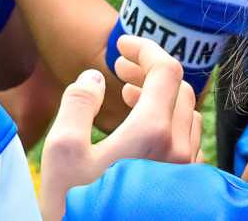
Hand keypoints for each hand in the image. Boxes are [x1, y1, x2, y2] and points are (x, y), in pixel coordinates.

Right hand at [39, 37, 201, 220]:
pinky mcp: (185, 190)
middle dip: (150, 71)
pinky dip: (168, 123)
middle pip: (180, 89)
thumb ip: (78, 104)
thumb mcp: (61, 153)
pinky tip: (143, 132)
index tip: (121, 44)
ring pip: (187, 116)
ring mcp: (186, 172)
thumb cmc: (72, 210)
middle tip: (119, 68)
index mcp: (154, 132)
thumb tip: (96, 78)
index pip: (167, 69)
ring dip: (161, 97)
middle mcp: (180, 149)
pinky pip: (187, 143)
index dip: (146, 48)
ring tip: (129, 95)